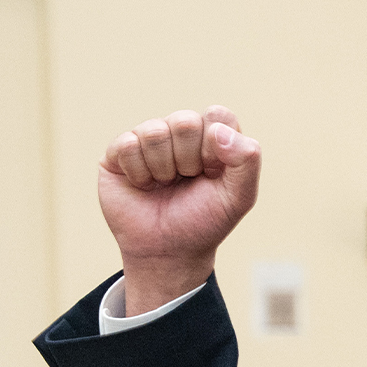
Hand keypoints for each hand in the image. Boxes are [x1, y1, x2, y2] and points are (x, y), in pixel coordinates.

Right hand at [98, 105, 260, 314]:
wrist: (168, 251)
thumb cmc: (205, 220)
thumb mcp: (240, 196)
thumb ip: (247, 159)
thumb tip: (218, 131)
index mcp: (213, 136)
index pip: (218, 115)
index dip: (217, 146)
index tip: (213, 171)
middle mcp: (181, 132)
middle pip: (185, 120)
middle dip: (189, 160)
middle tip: (187, 180)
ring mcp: (149, 140)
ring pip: (154, 131)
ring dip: (163, 168)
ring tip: (165, 184)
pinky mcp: (119, 152)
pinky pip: (127, 144)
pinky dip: (139, 173)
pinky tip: (144, 185)